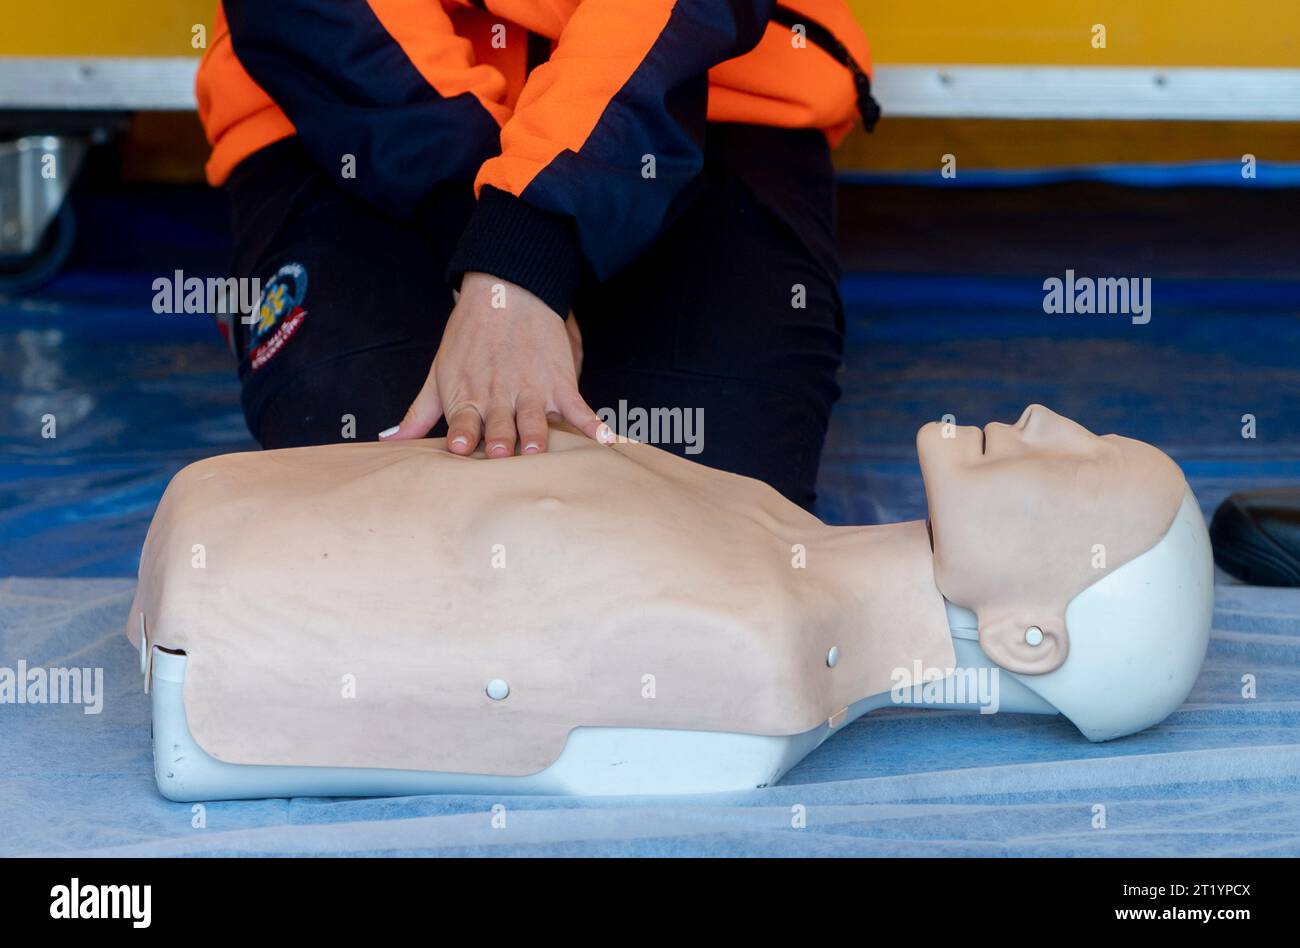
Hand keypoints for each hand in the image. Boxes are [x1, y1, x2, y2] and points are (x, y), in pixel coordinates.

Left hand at [381, 272, 612, 455]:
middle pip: (501, 425)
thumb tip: (389, 442)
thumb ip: (418, 414)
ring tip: (537, 449)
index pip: (466, 423)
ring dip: (536, 433)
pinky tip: (604, 438)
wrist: (506, 292)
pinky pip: (578, 406)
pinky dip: (592, 423)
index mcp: (469, 397)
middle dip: (502, 440)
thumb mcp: (437, 373)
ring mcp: (531, 390)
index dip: (465, 436)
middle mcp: (499, 396)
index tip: (462, 449)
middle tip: (503, 454)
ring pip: (534, 418)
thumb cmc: (468, 338)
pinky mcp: (559, 382)